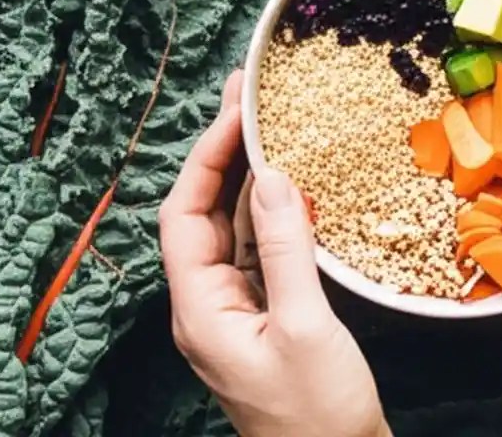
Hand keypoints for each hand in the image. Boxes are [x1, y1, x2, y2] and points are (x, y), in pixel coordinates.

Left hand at [159, 71, 389, 436]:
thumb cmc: (318, 416)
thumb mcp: (305, 326)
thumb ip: (285, 249)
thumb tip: (270, 178)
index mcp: (200, 310)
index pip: (183, 213)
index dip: (206, 155)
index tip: (238, 109)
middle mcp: (208, 306)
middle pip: (203, 213)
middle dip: (224, 153)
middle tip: (248, 96)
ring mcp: (236, 311)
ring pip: (232, 229)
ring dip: (248, 177)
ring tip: (268, 122)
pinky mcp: (266, 317)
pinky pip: (259, 251)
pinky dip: (273, 213)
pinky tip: (292, 186)